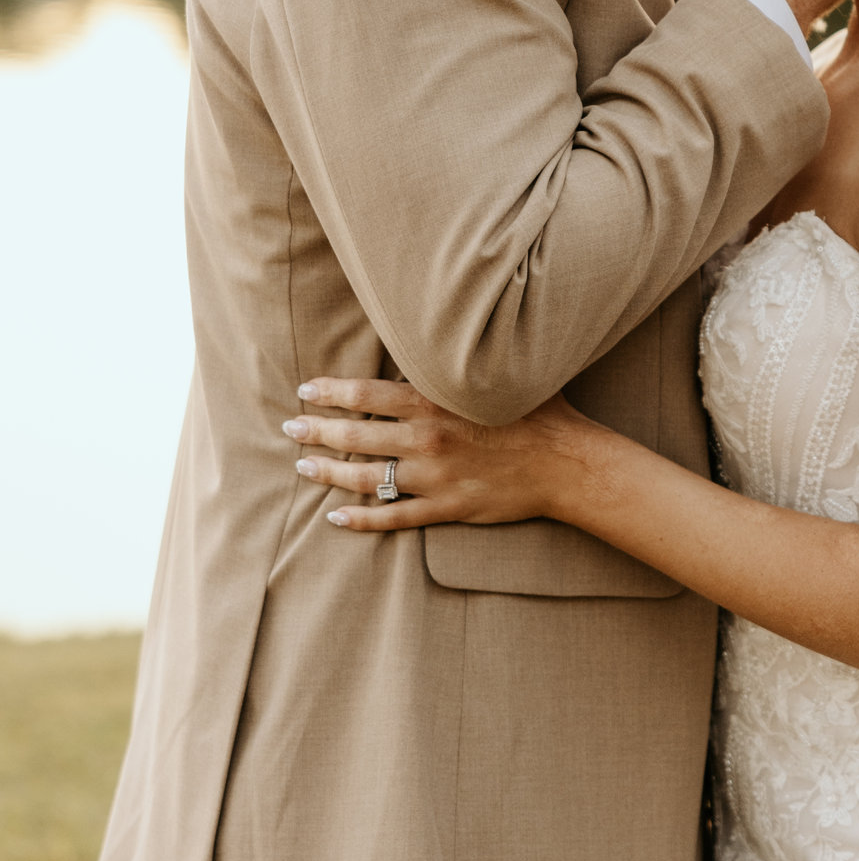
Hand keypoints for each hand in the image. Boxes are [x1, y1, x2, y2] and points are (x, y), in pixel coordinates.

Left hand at [284, 378, 587, 530]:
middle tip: (290, 428)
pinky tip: (336, 518)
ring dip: (329, 473)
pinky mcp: (445, 508)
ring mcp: (434, 477)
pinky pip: (393, 517)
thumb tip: (428, 341)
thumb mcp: (495, 374)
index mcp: (435, 402)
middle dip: (317, 432)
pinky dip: (361, 519)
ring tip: (303, 467)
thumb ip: (455, 365)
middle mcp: (427, 439)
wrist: (567, 462)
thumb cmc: (538, 410)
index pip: (366, 395)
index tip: (306, 390)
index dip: (330, 393)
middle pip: (356, 436)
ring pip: (366, 478)